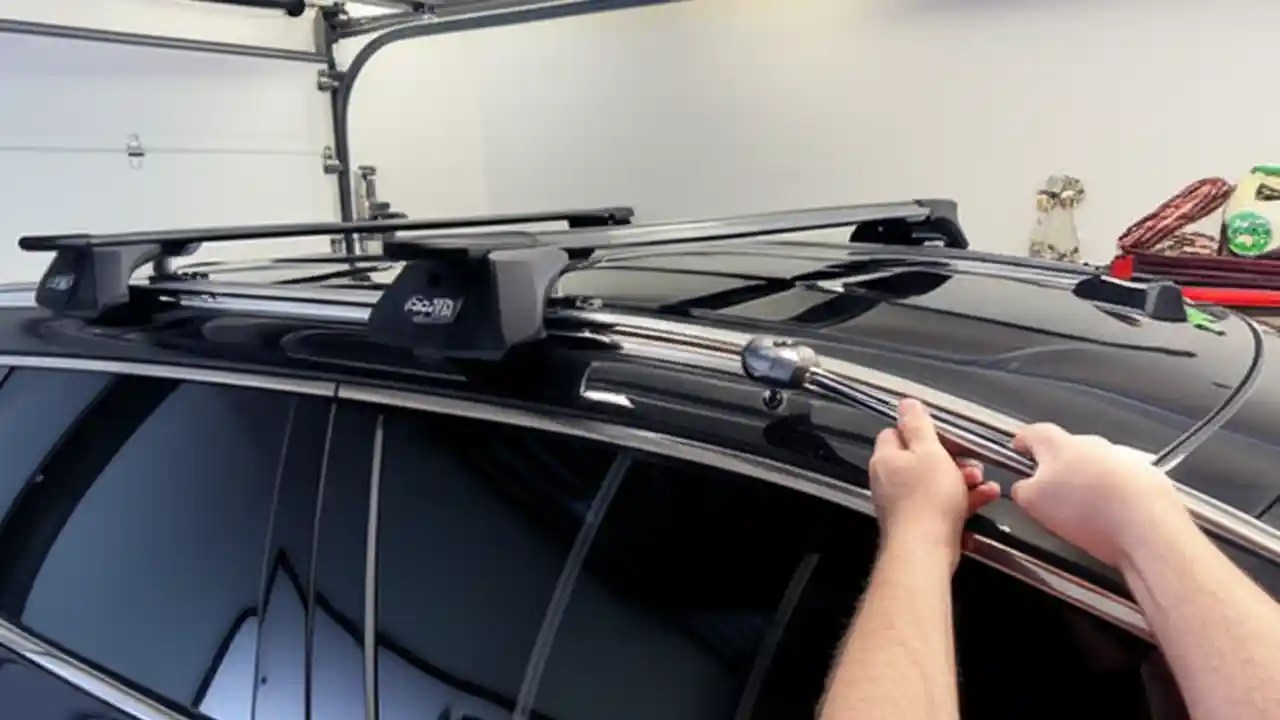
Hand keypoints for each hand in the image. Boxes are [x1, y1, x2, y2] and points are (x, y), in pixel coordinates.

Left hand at [869, 398, 1000, 556]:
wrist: (925, 550)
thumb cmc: (927, 498)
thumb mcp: (928, 451)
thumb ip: (918, 425)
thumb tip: (906, 403)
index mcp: (887, 458)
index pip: (896, 433)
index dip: (920, 431)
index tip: (943, 435)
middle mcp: (889, 480)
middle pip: (920, 459)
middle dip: (951, 458)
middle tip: (970, 461)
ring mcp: (903, 503)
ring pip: (934, 483)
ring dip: (962, 479)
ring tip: (982, 481)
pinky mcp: (918, 523)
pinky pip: (941, 504)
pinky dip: (962, 500)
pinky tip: (985, 497)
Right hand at [1011, 423, 1187, 567]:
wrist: (1148, 528)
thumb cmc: (1090, 512)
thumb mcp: (1033, 504)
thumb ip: (1021, 489)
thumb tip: (1022, 487)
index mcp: (1059, 445)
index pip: (1034, 432)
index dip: (1023, 441)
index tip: (1019, 447)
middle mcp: (1093, 444)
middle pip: (1067, 449)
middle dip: (1058, 468)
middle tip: (1051, 495)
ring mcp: (1123, 458)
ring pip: (1097, 466)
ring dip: (1089, 482)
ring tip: (1085, 514)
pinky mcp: (1149, 477)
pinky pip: (1124, 483)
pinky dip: (1116, 496)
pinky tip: (1113, 519)